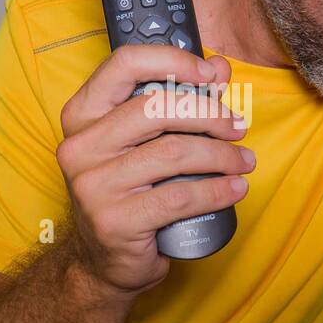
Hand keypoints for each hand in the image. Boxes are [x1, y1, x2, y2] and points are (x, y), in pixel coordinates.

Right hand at [56, 45, 253, 294]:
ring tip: (242, 161)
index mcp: (82, 115)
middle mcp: (80, 146)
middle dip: (209, 114)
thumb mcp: (144, 143)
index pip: (124, 65)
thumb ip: (178, 101)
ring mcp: (93, 185)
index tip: (211, 73)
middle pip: (157, 108)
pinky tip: (234, 189)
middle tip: (237, 127)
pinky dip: (216, 191)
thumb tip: (219, 69)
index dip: (173, 61)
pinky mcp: (114, 220)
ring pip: (174, 153)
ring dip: (221, 155)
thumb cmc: (128, 193)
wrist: (103, 261)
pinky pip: (179, 197)